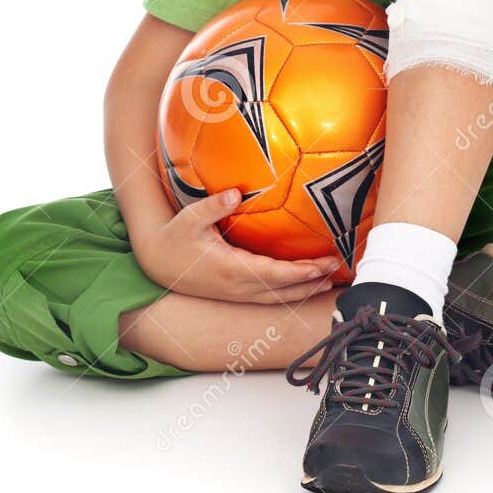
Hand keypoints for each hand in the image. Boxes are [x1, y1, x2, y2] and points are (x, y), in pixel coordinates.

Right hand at [142, 187, 343, 303]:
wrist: (156, 263)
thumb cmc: (174, 238)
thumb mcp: (189, 218)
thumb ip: (212, 206)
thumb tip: (234, 194)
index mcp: (230, 269)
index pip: (272, 274)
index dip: (299, 272)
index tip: (320, 265)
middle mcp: (237, 286)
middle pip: (282, 290)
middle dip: (311, 282)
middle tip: (336, 270)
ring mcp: (237, 293)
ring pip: (277, 298)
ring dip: (304, 291)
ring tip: (329, 282)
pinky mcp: (236, 292)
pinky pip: (269, 296)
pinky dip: (290, 292)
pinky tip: (304, 284)